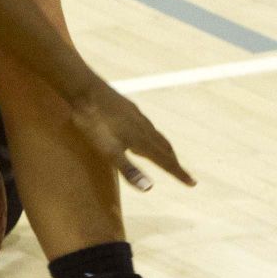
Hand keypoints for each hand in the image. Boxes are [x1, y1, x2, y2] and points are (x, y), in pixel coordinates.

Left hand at [69, 76, 195, 190]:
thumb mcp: (108, 150)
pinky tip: (142, 131)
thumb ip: (128, 169)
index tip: (192, 183)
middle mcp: (143, 127)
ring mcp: (135, 115)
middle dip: (173, 161)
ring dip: (164, 147)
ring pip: (155, 134)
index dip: (178, 173)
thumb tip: (149, 188)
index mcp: (141, 140)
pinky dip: (151, 134)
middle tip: (181, 173)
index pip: (165, 161)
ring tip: (166, 154)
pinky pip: (145, 124)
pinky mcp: (127, 107)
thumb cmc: (93, 122)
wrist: (84, 89)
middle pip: (164, 147)